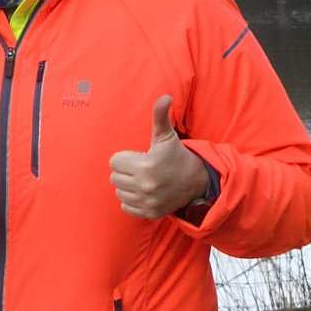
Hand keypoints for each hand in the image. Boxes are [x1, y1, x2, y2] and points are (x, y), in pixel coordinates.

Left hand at [109, 95, 210, 220]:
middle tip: (141, 169)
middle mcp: (145, 186)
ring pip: (119, 192)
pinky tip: (144, 192)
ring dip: (127, 186)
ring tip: (143, 180)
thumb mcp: (167, 136)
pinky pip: (126, 207)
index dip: (125, 157)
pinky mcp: (149, 213)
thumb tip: (165, 96)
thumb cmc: (177, 155)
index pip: (114, 162)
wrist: (196, 182)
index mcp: (146, 166)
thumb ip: (160, 116)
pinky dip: (132, 200)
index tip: (139, 157)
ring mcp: (147, 202)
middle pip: (114, 177)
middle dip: (125, 171)